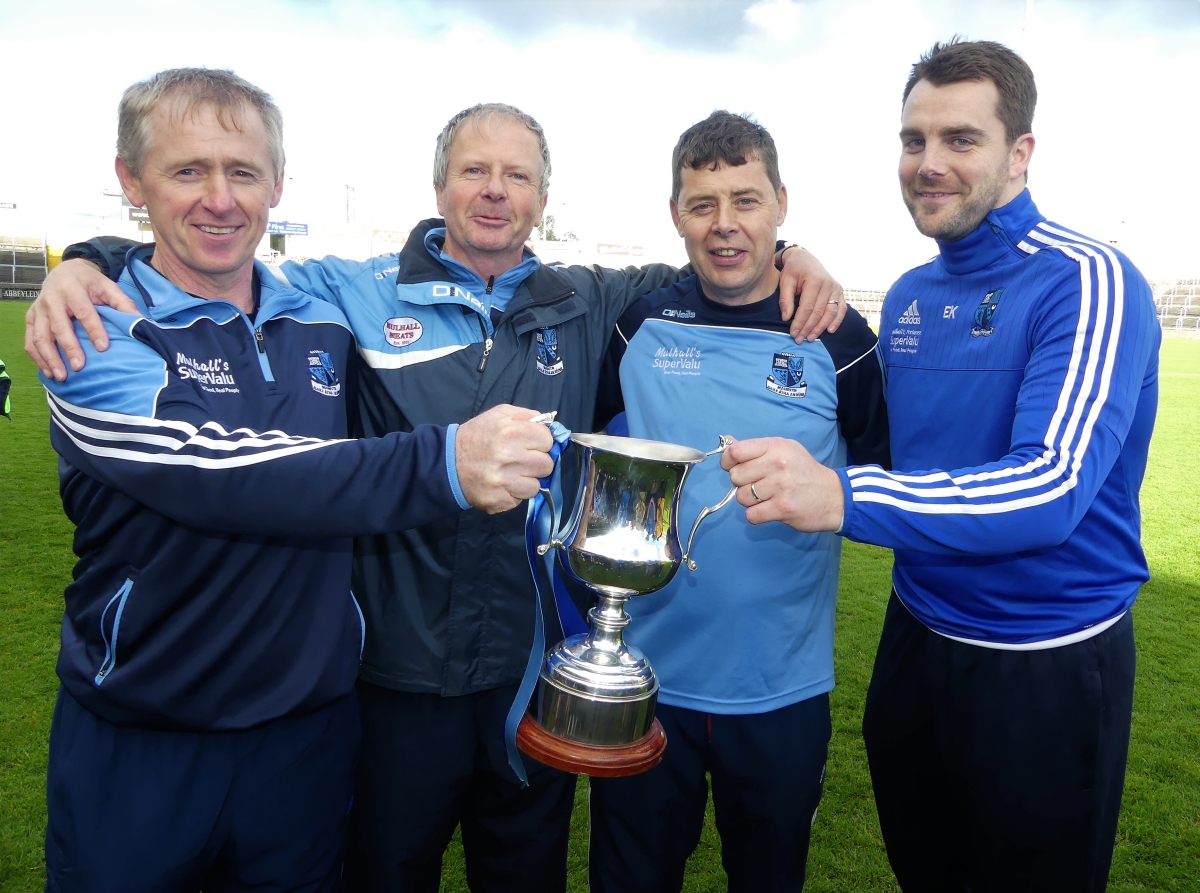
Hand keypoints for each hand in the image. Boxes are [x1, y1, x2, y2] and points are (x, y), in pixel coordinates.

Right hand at [24, 259, 138, 380]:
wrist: (65, 271)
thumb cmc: (90, 283)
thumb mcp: (108, 286)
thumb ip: (123, 303)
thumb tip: (139, 321)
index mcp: (72, 289)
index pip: (83, 311)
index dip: (93, 330)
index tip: (103, 348)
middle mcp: (51, 299)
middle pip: (58, 327)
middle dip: (69, 348)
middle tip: (79, 367)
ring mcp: (38, 309)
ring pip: (40, 336)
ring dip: (49, 358)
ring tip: (62, 376)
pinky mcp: (31, 317)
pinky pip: (30, 340)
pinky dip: (38, 357)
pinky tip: (49, 371)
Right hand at [455, 405, 555, 513]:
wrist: (447, 463)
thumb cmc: (477, 436)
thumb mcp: (499, 414)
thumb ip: (528, 416)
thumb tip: (551, 425)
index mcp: (510, 431)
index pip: (547, 440)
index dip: (541, 442)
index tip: (531, 444)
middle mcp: (508, 456)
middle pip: (546, 465)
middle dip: (537, 463)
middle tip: (522, 460)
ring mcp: (504, 481)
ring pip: (537, 486)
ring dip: (527, 481)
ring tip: (512, 474)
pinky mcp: (499, 500)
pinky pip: (521, 500)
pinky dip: (514, 494)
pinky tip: (502, 485)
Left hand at [720, 436, 843, 531]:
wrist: (834, 496)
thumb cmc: (804, 472)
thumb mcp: (784, 450)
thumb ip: (755, 448)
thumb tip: (727, 441)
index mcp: (775, 446)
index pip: (736, 452)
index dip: (728, 462)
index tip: (734, 468)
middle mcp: (777, 463)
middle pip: (736, 476)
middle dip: (742, 484)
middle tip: (758, 485)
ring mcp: (780, 486)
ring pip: (742, 497)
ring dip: (750, 501)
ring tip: (767, 498)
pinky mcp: (783, 508)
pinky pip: (751, 515)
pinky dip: (756, 515)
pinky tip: (769, 510)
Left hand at [777, 247, 846, 343]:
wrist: (805, 259)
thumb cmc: (793, 270)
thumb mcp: (785, 281)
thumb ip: (785, 299)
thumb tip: (786, 319)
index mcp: (814, 280)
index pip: (807, 307)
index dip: (800, 322)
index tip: (793, 333)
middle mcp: (828, 284)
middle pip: (819, 312)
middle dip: (808, 328)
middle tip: (799, 339)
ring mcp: (836, 288)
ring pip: (830, 313)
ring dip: (821, 328)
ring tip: (811, 338)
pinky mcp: (840, 292)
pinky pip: (841, 309)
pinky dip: (837, 321)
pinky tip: (830, 331)